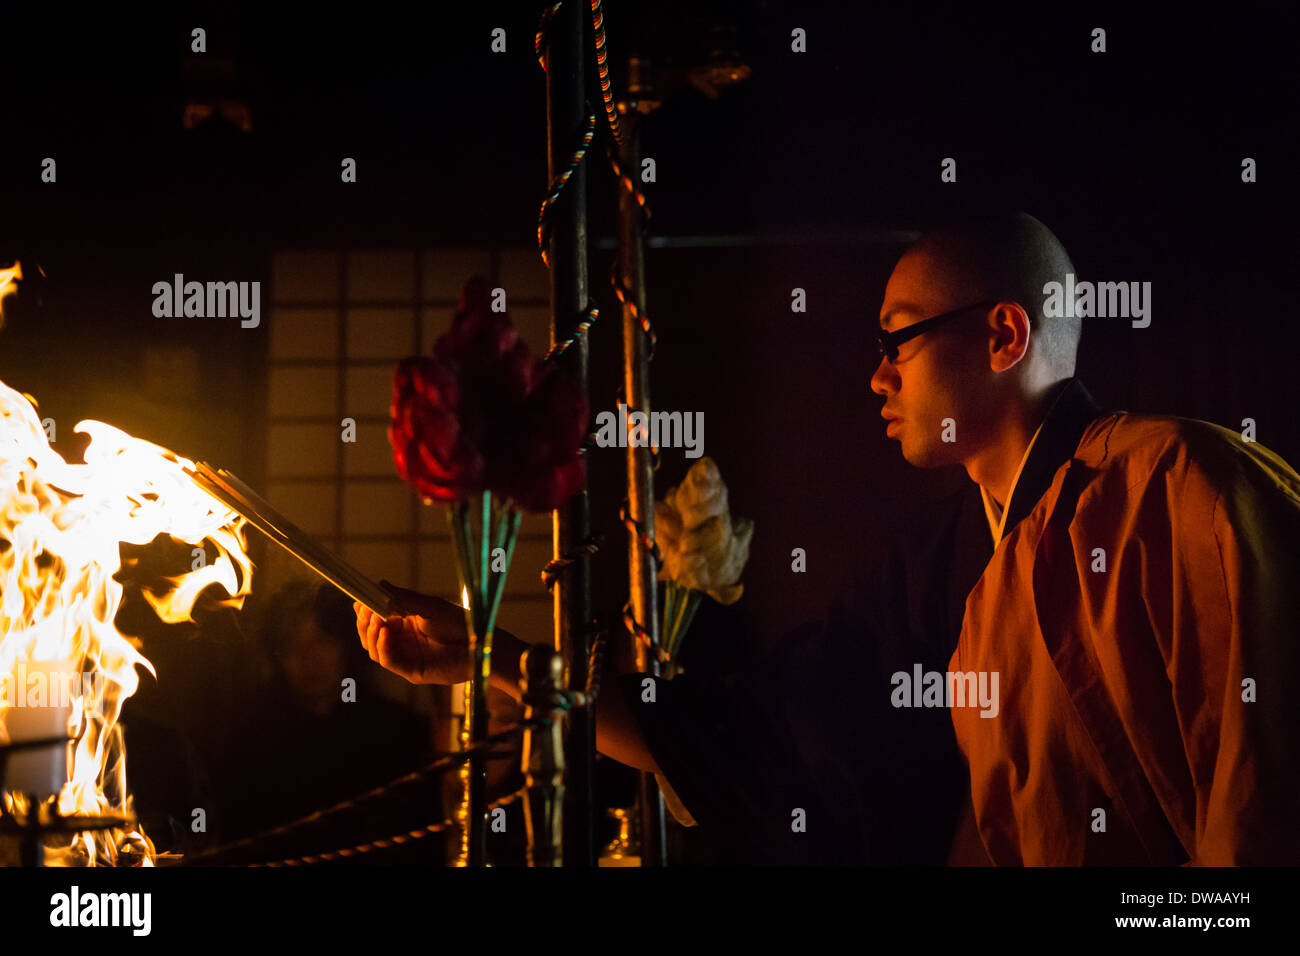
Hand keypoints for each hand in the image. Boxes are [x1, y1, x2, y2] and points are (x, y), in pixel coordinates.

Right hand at [354, 582, 470, 684]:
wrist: (481, 644)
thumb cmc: (460, 623)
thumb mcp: (430, 606)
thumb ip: (404, 598)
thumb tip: (380, 585)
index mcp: (406, 624)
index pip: (376, 619)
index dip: (365, 611)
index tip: (359, 600)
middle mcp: (403, 641)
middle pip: (371, 635)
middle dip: (364, 622)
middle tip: (365, 610)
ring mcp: (407, 656)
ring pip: (375, 649)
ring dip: (370, 633)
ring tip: (376, 618)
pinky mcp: (412, 670)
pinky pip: (388, 661)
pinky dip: (381, 646)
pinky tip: (384, 631)